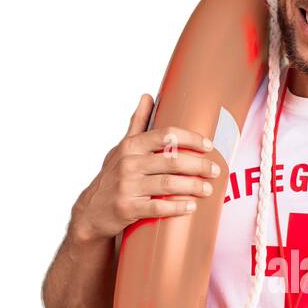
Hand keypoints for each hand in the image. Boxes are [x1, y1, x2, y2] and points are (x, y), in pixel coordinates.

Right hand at [69, 94, 222, 242]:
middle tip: (215, 170)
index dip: (190, 139)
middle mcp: (128, 164)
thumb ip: (137, 124)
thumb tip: (147, 96)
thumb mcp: (121, 148)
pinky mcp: (127, 209)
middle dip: (198, 165)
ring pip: (167, 184)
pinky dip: (177, 207)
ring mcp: (127, 187)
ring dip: (192, 186)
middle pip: (172, 160)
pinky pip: (157, 207)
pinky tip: (191, 206)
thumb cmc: (112, 177)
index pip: (166, 135)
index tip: (208, 145)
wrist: (91, 211)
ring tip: (208, 189)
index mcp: (131, 146)